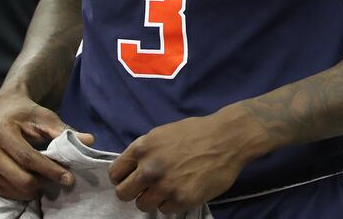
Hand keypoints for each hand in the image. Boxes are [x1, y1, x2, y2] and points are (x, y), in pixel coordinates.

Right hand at [0, 88, 94, 200]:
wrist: (3, 112)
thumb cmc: (26, 114)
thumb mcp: (46, 117)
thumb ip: (65, 131)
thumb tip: (89, 141)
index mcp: (1, 132)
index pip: (28, 158)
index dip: (50, 170)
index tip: (69, 178)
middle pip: (21, 179)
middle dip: (45, 182)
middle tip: (62, 178)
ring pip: (15, 189)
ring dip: (36, 188)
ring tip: (49, 177)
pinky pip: (7, 193)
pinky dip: (24, 191)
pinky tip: (35, 180)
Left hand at [109, 106, 261, 212]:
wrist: (227, 139)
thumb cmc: (196, 132)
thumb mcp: (162, 134)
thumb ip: (144, 152)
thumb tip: (132, 169)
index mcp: (142, 148)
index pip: (115, 173)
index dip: (123, 177)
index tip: (132, 178)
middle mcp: (149, 169)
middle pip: (123, 193)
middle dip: (134, 191)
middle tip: (148, 187)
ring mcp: (165, 187)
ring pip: (142, 205)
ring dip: (153, 199)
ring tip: (168, 188)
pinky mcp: (181, 200)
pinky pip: (164, 210)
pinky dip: (172, 203)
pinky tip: (183, 190)